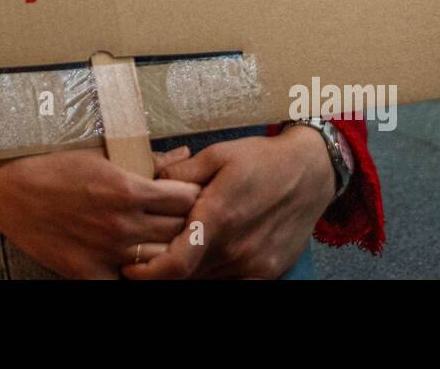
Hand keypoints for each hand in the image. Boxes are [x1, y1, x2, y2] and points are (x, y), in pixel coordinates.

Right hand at [0, 146, 200, 278]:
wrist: (8, 189)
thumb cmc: (55, 165)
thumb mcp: (102, 152)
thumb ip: (146, 157)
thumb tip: (181, 156)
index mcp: (128, 188)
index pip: (188, 199)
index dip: (193, 196)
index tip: (188, 194)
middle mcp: (122, 224)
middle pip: (181, 230)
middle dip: (186, 222)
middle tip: (180, 217)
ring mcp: (106, 252)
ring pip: (161, 259)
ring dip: (165, 248)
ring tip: (158, 236)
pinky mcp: (88, 274)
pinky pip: (128, 281)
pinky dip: (134, 270)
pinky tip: (130, 256)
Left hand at [122, 129, 334, 279]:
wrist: (310, 173)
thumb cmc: (262, 160)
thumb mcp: (217, 154)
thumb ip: (180, 172)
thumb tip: (148, 178)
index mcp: (219, 217)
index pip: (176, 263)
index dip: (148, 273)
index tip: (129, 269)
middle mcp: (236, 247)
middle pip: (187, 274)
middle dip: (162, 268)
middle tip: (146, 255)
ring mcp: (253, 264)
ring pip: (206, 280)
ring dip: (187, 271)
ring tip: (174, 251)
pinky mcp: (267, 272)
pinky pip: (231, 284)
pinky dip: (212, 276)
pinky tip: (204, 259)